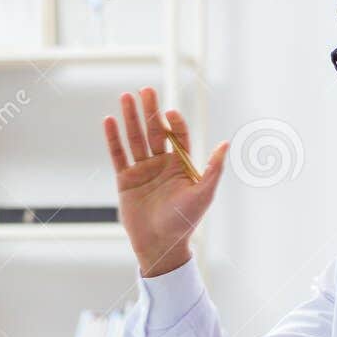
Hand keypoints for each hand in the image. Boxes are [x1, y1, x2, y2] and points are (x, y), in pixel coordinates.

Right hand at [102, 86, 229, 277]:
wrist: (160, 245)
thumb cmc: (185, 222)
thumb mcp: (203, 194)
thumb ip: (213, 169)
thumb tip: (226, 144)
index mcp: (181, 165)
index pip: (178, 136)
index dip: (175, 123)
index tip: (170, 113)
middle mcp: (161, 164)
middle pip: (155, 131)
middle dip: (150, 111)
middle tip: (145, 91)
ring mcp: (143, 171)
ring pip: (135, 139)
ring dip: (131, 118)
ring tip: (126, 96)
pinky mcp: (125, 180)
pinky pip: (118, 155)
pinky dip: (113, 139)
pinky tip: (109, 121)